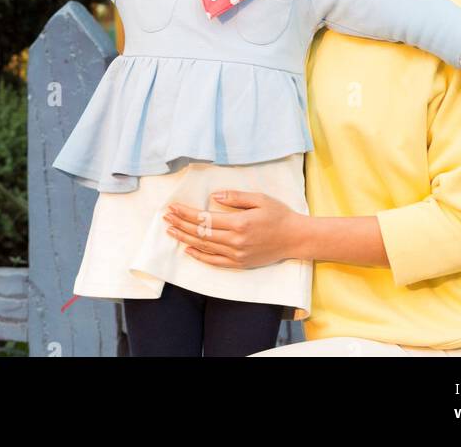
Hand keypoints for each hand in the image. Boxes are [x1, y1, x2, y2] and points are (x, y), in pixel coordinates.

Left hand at [162, 190, 302, 267]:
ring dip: (185, 238)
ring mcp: (237, 254)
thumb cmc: (278, 215)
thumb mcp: (259, 199)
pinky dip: (199, 256)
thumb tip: (214, 197)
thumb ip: (236, 197)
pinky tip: (188, 249)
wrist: (294, 238)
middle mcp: (235, 241)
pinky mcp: (239, 263)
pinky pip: (215, 261)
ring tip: (171, 230)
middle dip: (181, 224)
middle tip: (166, 217)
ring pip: (204, 247)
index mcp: (239, 223)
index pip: (205, 218)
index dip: (187, 213)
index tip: (173, 207)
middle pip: (201, 233)